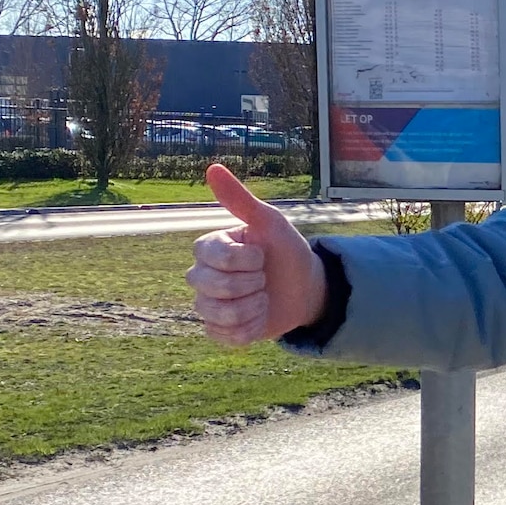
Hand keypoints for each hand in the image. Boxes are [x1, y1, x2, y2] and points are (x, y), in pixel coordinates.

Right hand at [189, 164, 327, 344]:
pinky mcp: (217, 330)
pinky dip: (250, 329)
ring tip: (263, 298)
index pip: (218, 258)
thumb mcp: (269, 223)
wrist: (305, 289)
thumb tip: (213, 168)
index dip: (248, 260)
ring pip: (220, 314)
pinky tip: (259, 317)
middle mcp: (200, 275)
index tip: (262, 255)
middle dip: (252, 285)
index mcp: (208, 247)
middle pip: (214, 288)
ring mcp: (206, 305)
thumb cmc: (286, 251)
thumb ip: (240, 200)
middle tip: (264, 278)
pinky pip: (226, 336)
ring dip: (254, 308)